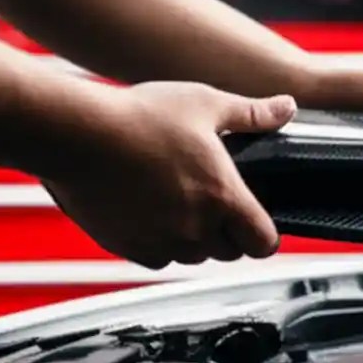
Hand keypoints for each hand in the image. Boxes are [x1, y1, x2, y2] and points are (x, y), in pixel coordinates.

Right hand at [43, 82, 296, 268]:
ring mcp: (160, 242)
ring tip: (180, 201)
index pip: (263, 244)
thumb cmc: (139, 117)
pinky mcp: (127, 247)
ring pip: (193, 257)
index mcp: (223, 198)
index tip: (255, 221)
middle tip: (214, 202)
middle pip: (229, 253)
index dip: (263, 234)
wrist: (76, 134)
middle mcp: (195, 229)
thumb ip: (252, 113)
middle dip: (229, 233)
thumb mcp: (206, 104)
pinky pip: (156, 258)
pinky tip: (151, 211)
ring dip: (194, 239)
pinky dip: (159, 243)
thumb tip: (286, 107)